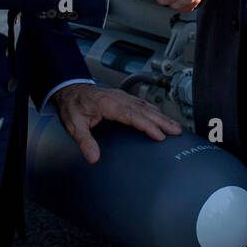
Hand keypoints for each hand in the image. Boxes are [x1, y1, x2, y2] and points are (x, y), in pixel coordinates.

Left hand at [50, 82, 182, 163]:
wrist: (69, 89)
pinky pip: (142, 104)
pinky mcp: (123, 98)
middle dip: (162, 121)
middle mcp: (119, 98)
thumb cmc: (72, 106)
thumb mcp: (73, 125)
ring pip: (146, 106)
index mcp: (108, 104)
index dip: (147, 126)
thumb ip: (85, 141)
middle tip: (177, 131)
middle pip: (144, 110)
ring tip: (175, 127)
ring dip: (162, 116)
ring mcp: (122, 97)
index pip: (132, 116)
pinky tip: (161, 116)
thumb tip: (93, 157)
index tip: (160, 135)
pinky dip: (154, 111)